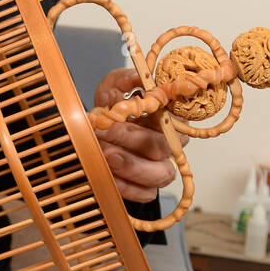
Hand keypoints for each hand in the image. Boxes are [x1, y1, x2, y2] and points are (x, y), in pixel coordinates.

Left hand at [92, 68, 189, 202]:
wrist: (95, 131)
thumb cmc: (112, 108)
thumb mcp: (115, 86)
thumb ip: (127, 79)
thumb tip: (140, 76)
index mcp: (169, 117)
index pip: (174, 119)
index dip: (153, 116)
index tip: (128, 109)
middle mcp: (169, 144)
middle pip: (161, 146)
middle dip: (130, 139)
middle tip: (103, 131)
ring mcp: (160, 168)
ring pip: (159, 175)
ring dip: (131, 166)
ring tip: (107, 154)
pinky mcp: (147, 188)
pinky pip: (144, 194)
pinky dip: (126, 186)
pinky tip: (107, 174)